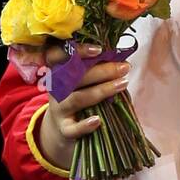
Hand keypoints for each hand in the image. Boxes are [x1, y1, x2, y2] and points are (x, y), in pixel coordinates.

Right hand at [38, 39, 130, 171]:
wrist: (62, 128)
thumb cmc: (79, 96)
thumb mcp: (81, 81)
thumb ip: (95, 68)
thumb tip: (122, 59)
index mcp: (57, 71)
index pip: (59, 55)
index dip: (77, 51)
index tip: (99, 49)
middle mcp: (55, 88)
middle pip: (75, 76)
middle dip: (102, 71)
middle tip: (124, 68)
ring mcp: (58, 109)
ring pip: (77, 98)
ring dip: (101, 91)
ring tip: (123, 84)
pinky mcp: (63, 129)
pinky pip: (72, 128)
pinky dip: (84, 125)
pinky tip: (98, 121)